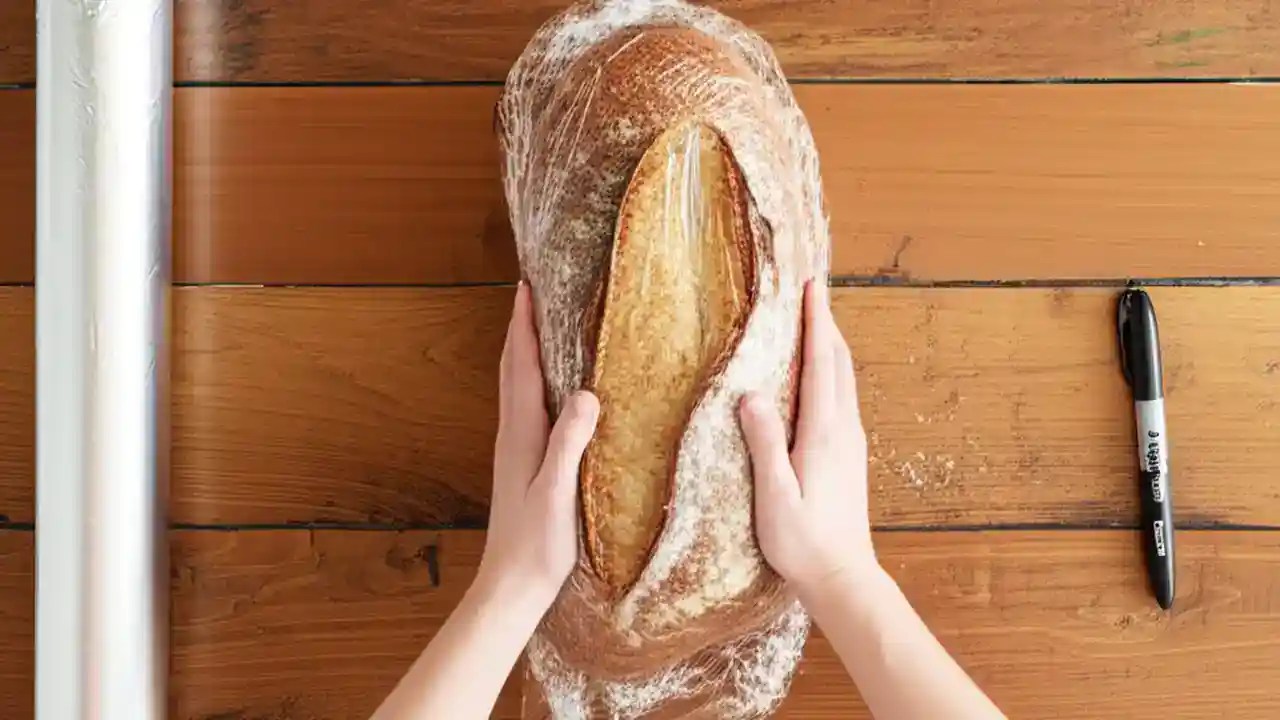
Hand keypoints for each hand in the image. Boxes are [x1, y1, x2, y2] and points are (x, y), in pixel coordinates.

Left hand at [477, 283, 599, 608]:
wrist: (511, 588)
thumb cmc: (538, 546)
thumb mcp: (558, 493)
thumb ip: (569, 444)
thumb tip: (587, 393)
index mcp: (521, 435)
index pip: (521, 368)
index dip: (523, 327)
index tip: (525, 288)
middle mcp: (512, 436)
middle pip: (512, 370)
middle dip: (518, 329)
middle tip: (528, 294)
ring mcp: (514, 451)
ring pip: (515, 388)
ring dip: (522, 353)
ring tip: (536, 327)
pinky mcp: (522, 466)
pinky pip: (525, 408)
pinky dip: (531, 382)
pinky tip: (548, 390)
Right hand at [739, 281, 874, 599]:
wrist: (844, 577)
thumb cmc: (803, 543)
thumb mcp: (775, 496)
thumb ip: (765, 445)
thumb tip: (750, 395)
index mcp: (824, 434)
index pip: (820, 364)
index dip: (816, 323)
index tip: (812, 287)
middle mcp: (844, 430)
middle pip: (839, 363)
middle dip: (827, 323)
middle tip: (813, 290)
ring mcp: (852, 443)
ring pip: (845, 379)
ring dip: (831, 345)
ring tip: (816, 321)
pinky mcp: (851, 456)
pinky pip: (843, 398)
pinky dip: (832, 371)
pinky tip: (820, 376)